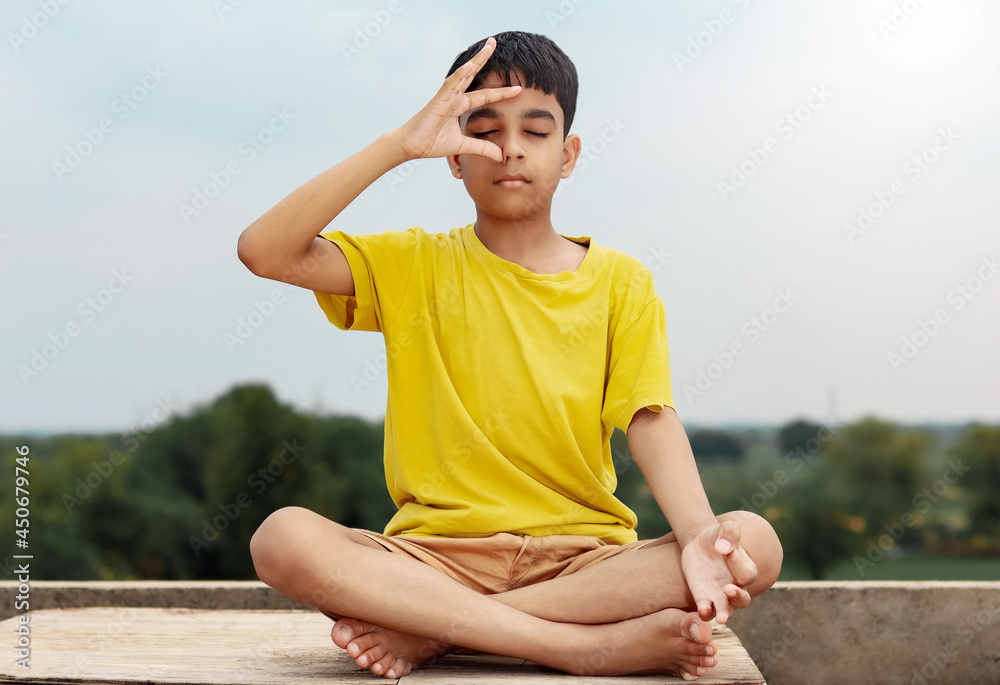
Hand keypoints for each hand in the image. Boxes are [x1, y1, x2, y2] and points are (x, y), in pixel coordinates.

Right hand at [395, 36, 520, 161]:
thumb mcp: (463, 147)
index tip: (518, 89)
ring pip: (464, 74)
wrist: (412, 146)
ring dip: (477, 60)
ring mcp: (446, 97)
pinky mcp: (437, 100)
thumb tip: (500, 155)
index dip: (501, 92)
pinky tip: (470, 65)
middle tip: (494, 42)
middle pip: (473, 75)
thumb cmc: (432, 143)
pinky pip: (450, 84)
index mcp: (459, 106)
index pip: (485, 96)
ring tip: (489, 47)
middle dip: (484, 59)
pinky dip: (460, 75)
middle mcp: (454, 97)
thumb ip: (482, 148)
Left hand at [680, 520, 757, 623]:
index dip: (738, 565)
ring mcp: (720, 595)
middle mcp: (736, 586)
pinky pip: (707, 610)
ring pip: (727, 611)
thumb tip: (724, 548)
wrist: (699, 543)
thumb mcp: (725, 528)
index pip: (747, 574)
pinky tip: (702, 609)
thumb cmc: (717, 536)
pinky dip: (706, 612)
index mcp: (746, 570)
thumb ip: (729, 532)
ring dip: (724, 614)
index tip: (727, 551)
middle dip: (737, 597)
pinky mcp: (704, 598)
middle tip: (728, 589)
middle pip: (743, 600)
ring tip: (720, 617)